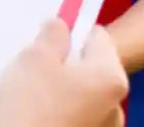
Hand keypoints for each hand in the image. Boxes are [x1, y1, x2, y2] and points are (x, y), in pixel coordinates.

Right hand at [0, 20, 128, 126]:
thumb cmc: (32, 109)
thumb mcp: (34, 60)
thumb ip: (51, 36)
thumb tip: (60, 27)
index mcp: (111, 77)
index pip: (97, 37)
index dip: (70, 32)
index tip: (44, 40)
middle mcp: (116, 105)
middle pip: (89, 69)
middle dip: (62, 65)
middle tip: (30, 68)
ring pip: (79, 97)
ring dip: (58, 93)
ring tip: (27, 97)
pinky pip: (73, 120)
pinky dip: (57, 116)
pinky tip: (33, 118)